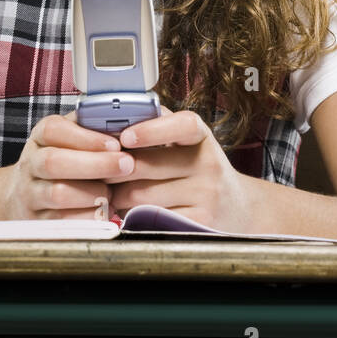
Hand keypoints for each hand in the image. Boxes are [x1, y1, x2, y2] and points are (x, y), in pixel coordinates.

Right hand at [0, 111, 132, 221]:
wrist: (27, 194)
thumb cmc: (63, 160)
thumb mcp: (72, 137)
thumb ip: (94, 128)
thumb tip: (128, 122)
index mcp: (40, 137)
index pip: (53, 130)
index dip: (85, 137)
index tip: (115, 143)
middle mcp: (31, 164)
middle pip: (54, 162)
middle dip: (95, 164)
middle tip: (127, 164)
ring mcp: (31, 194)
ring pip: (58, 193)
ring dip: (92, 193)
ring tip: (112, 192)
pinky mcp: (37, 220)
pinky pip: (63, 221)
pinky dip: (87, 217)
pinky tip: (102, 211)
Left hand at [105, 105, 262, 232]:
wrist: (236, 207)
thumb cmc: (198, 169)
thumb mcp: (187, 142)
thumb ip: (158, 124)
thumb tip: (117, 114)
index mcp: (202, 137)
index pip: (183, 125)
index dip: (152, 130)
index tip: (125, 137)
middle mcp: (209, 164)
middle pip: (148, 166)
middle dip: (115, 169)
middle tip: (99, 170)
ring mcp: (206, 195)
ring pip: (143, 196)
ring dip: (119, 195)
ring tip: (112, 193)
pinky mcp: (200, 223)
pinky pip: (151, 219)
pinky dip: (133, 216)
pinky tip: (129, 212)